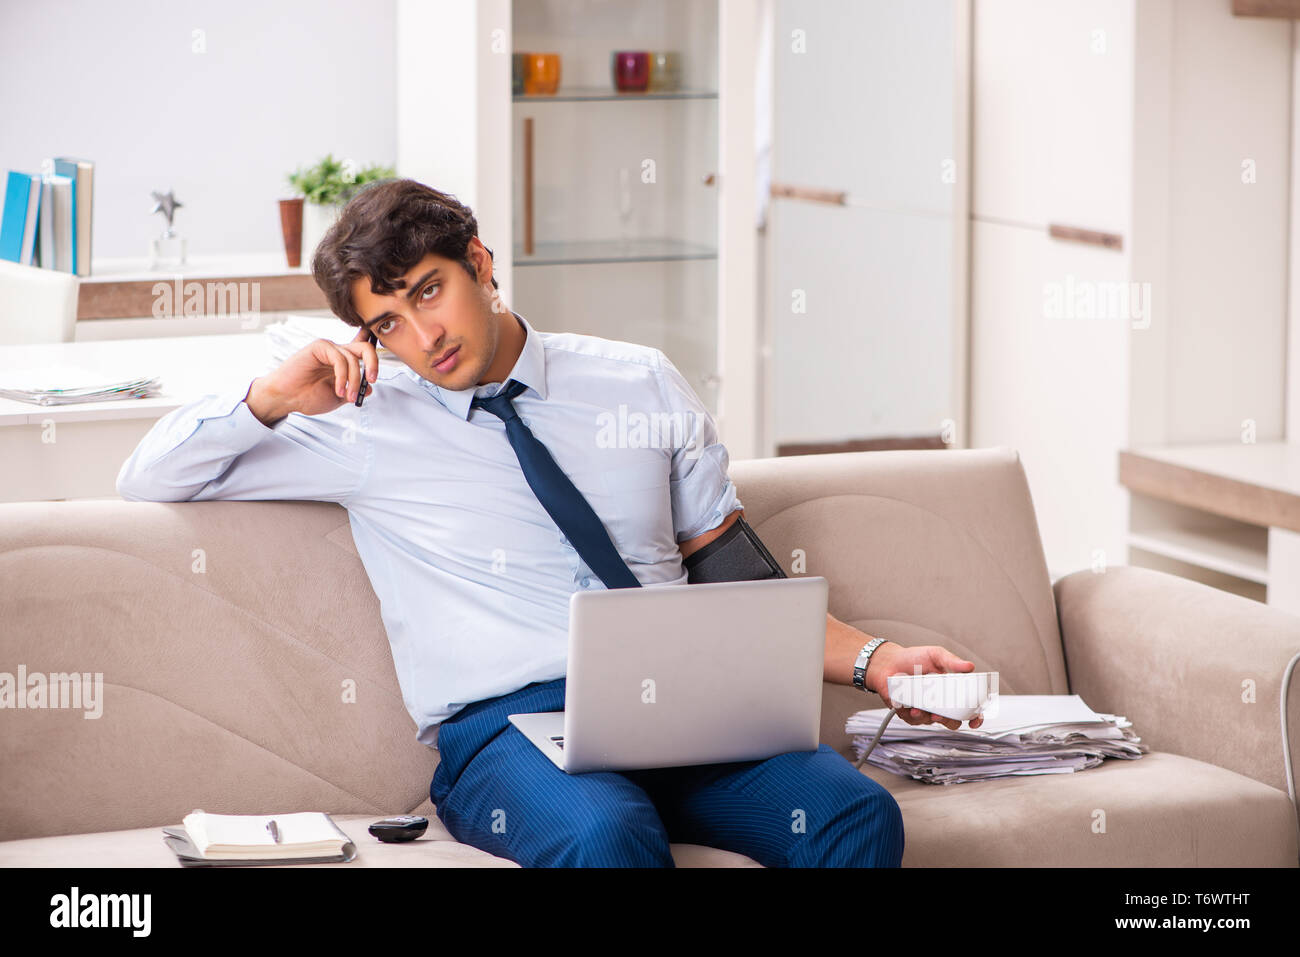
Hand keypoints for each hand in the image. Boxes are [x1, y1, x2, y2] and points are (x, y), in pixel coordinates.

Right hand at [246, 326, 379, 425]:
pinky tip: (339, 389)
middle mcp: (338, 352)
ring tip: (348, 396)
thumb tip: (370, 388)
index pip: (362, 350)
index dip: (375, 349)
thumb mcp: (339, 397)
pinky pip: (340, 358)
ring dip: (354, 380)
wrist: (286, 399)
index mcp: (343, 363)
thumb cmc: (309, 397)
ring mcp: (328, 348)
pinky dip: (343, 376)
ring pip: (352, 358)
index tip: (383, 356)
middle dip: (374, 363)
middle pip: (365, 348)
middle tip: (373, 380)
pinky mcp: (318, 347)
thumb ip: (355, 391)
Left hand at [866, 642, 984, 731]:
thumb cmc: (913, 659)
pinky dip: (909, 711)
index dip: (975, 717)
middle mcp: (940, 703)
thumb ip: (952, 661)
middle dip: (947, 720)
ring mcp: (925, 710)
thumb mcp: (935, 655)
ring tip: (916, 705)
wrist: (889, 662)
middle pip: (952, 722)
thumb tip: (969, 666)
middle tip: (940, 714)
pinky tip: (905, 701)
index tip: (974, 721)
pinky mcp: (909, 714)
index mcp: (951, 691)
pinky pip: (912, 719)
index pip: (968, 708)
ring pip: (930, 721)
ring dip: (924, 714)